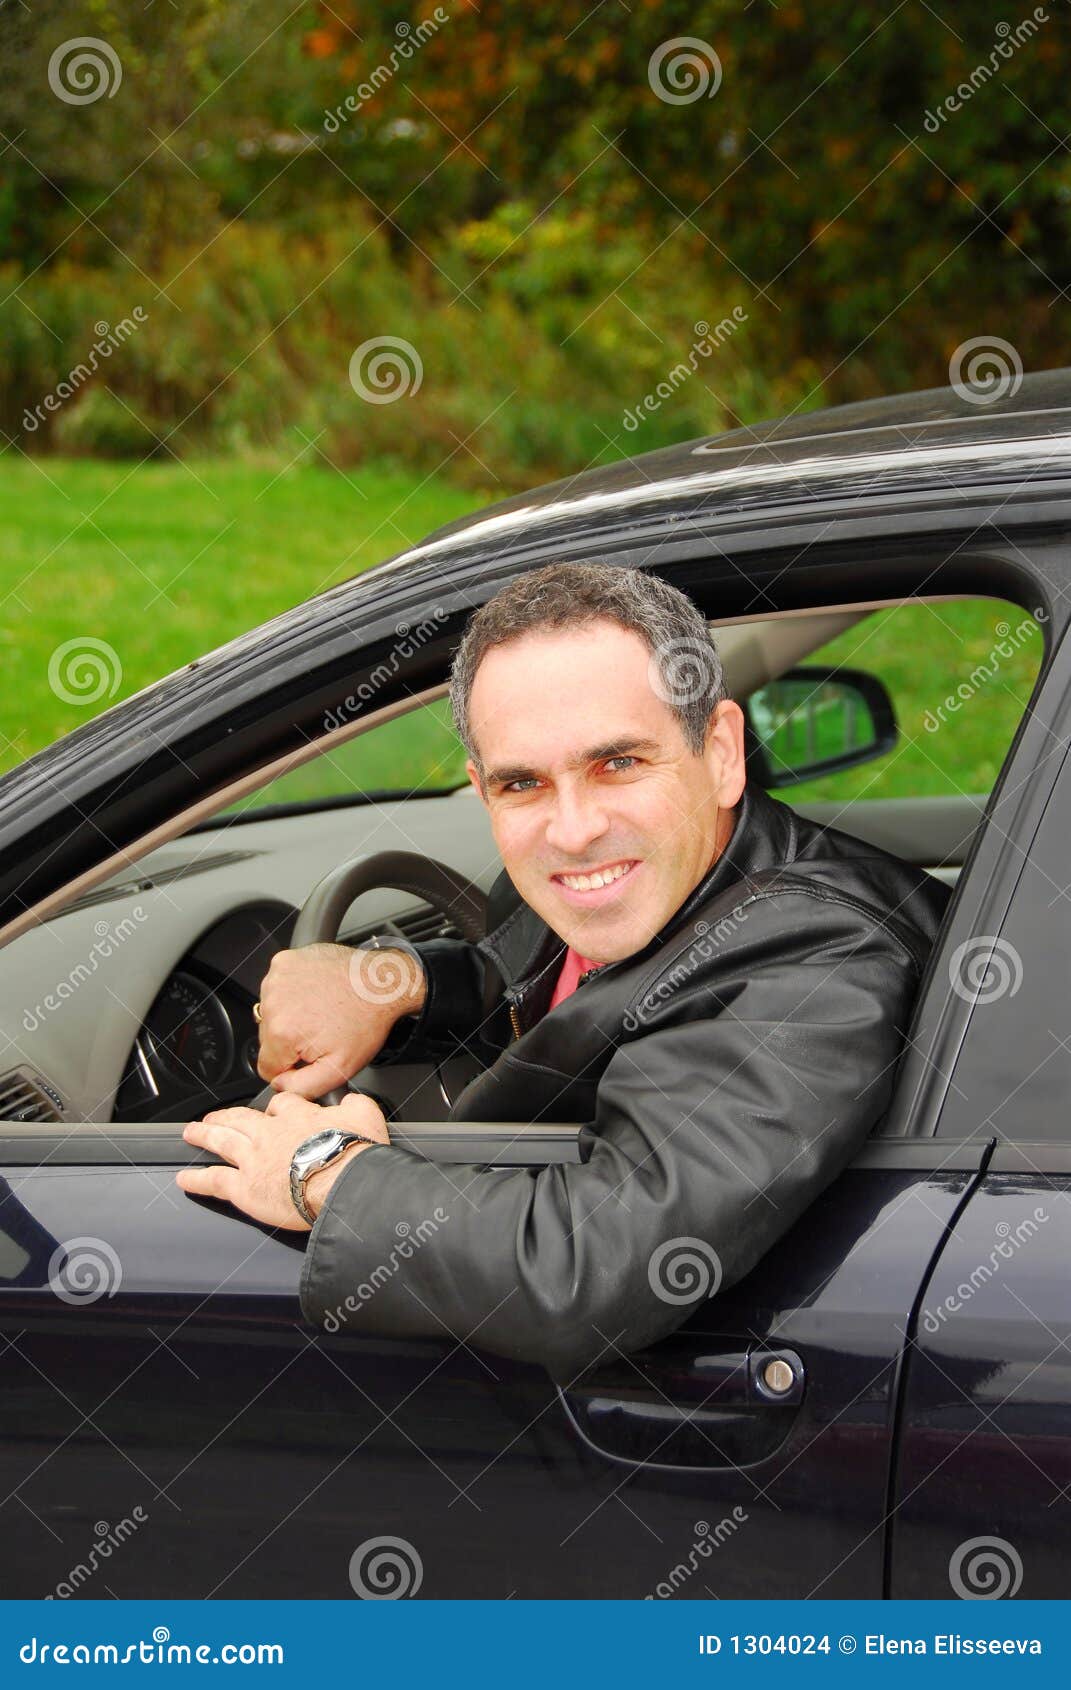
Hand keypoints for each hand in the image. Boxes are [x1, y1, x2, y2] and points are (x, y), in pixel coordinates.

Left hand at [176, 1090, 389, 1229]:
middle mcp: (270, 1133)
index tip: (275, 1110)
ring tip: (192, 1132)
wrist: (343, 1183)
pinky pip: (214, 1181)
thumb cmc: (355, 1154)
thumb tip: (351, 1101)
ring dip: (204, 1135)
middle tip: (215, 1116)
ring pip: (222, 1141)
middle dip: (226, 1115)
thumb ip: (354, 1104)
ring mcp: (253, 1159)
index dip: (275, 1107)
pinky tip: (185, 1179)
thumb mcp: (365, 1114)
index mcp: (298, 1116)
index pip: (281, 1104)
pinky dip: (197, 1180)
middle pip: (240, 1118)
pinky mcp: (244, 1187)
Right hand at [256, 941, 425, 1099]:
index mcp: (282, 1031)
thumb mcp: (338, 1070)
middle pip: (268, 1040)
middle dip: (292, 1040)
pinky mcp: (283, 962)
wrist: (380, 983)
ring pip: (272, 1014)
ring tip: (321, 1011)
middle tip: (322, 1030)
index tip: (310, 1055)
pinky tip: (316, 994)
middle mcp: (274, 1002)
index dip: (291, 1067)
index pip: (267, 1067)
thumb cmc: (365, 1021)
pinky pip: (277, 989)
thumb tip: (280, 1085)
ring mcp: (277, 978)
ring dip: (291, 1016)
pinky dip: (292, 993)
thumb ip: (302, 1088)